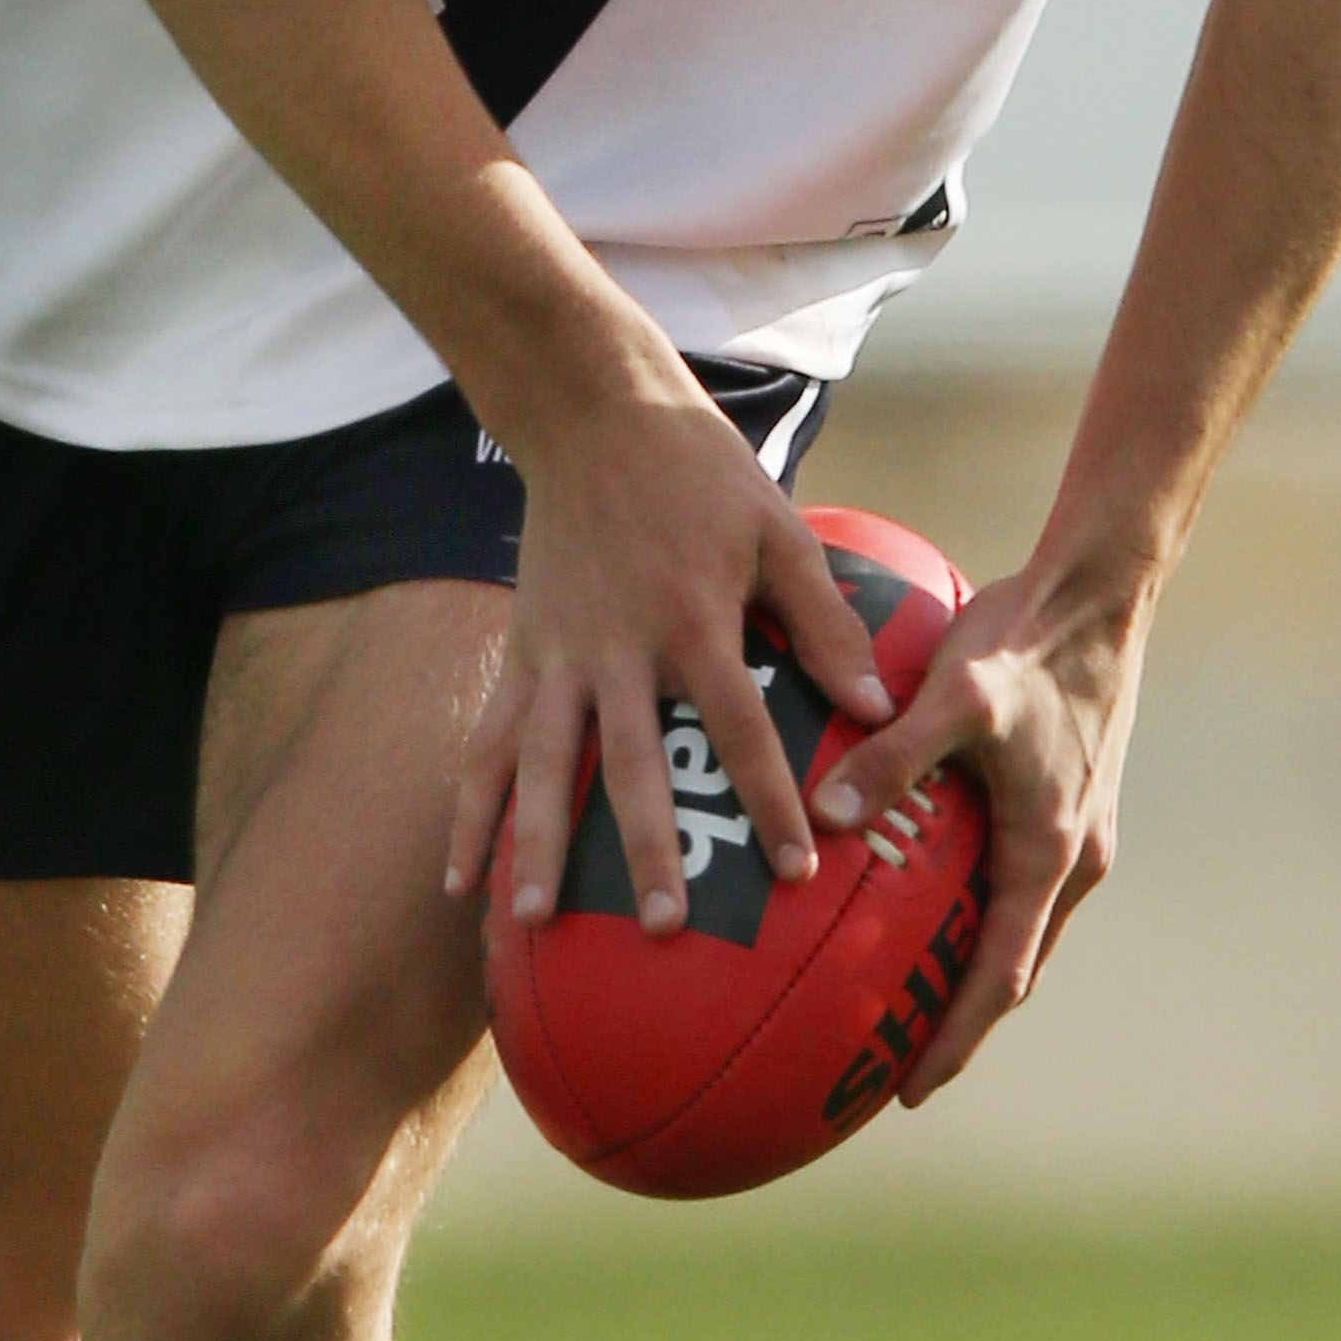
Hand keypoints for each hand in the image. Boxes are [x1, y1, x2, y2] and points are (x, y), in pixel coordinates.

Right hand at [444, 365, 891, 937]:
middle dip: (647, 849)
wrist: (594, 414)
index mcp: (693, 620)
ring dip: (539, 844)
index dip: (770, 800)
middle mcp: (619, 648)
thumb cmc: (702, 474)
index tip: (797, 869)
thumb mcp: (781, 532)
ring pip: (542, 764)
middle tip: (666, 926)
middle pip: (631, 764)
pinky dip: (471, 812)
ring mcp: (558, 655)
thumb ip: (825, 623)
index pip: (739, 728)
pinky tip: (463, 881)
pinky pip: (488, 743)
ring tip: (537, 920)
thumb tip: (878, 708)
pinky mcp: (521, 653)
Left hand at [810, 556, 1149, 1101]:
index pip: (999, 978)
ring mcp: (1074, 828)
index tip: (907, 1093)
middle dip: (957, 1023)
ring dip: (967, 967)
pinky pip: (1012, 875)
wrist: (1099, 590)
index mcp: (1050, 853)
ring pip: (1014, 924)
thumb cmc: (1027, 641)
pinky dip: (971, 905)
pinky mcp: (1063, 795)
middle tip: (889, 1065)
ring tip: (900, 996)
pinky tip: (915, 886)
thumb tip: (820, 820)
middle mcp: (1072, 856)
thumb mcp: (955, 698)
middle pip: (1010, 966)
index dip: (954, 1041)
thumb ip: (891, 757)